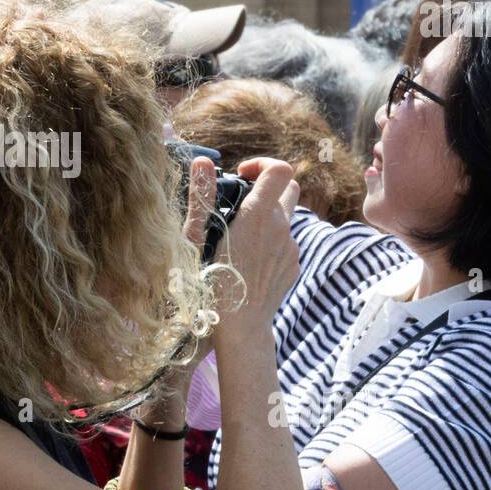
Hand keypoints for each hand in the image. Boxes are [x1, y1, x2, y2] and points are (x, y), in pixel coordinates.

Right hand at [216, 158, 299, 329]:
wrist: (240, 328)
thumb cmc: (212, 283)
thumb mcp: (198, 238)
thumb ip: (203, 196)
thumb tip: (203, 161)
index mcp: (258, 216)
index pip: (279, 170)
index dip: (262, 163)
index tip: (241, 175)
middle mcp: (280, 228)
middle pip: (290, 188)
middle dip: (268, 185)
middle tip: (242, 199)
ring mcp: (290, 248)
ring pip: (285, 217)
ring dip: (266, 215)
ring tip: (238, 234)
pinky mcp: (293, 265)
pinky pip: (284, 242)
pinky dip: (270, 239)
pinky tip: (247, 258)